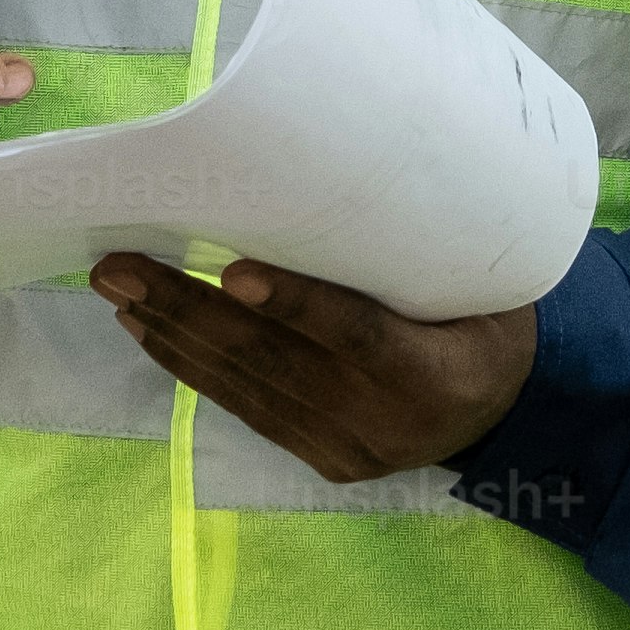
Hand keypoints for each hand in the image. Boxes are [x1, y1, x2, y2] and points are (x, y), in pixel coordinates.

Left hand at [90, 252, 532, 483]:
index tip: (235, 273)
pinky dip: (191, 365)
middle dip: (187, 309)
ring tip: (117, 286)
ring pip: (245, 385)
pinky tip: (149, 330)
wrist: (511, 410)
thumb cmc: (487, 313)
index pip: (360, 335)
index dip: (297, 304)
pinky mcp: (321, 458)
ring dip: (171, 333)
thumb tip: (324, 170)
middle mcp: (386, 418)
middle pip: (275, 360)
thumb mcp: (478, 281)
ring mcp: (348, 445)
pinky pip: (245, 407)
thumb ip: (410, 248)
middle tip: (121, 265)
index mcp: (439, 370)